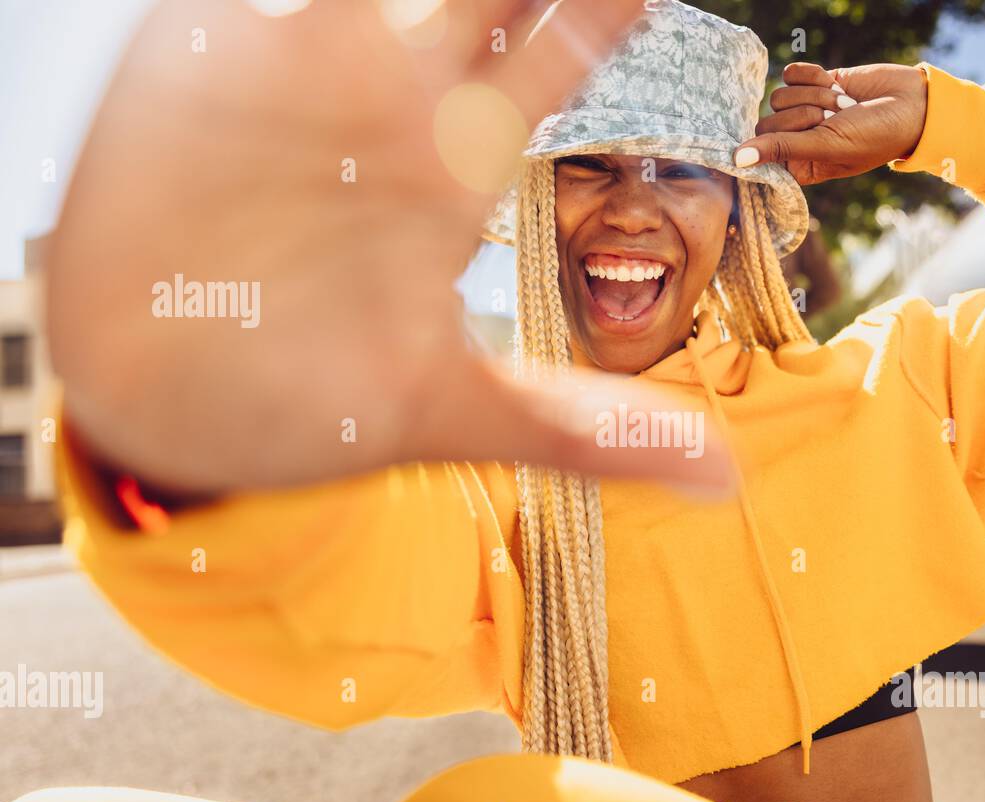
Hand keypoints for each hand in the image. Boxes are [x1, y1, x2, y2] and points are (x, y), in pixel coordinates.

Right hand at [48, 0, 733, 496]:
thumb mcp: (451, 416)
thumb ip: (583, 433)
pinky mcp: (202, 57)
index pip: (559, 54)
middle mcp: (390, 102)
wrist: (164, 403)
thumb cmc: (314, 401)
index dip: (611, 5)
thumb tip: (725, 477)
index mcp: (455, 164)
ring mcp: (298, 70)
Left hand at [735, 62, 927, 185]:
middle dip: (804, 115)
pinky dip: (813, 76)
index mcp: (800, 167)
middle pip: (768, 121)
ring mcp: (804, 110)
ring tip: (843, 103)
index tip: (807, 135)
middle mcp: (798, 140)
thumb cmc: (875, 136)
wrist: (911, 103)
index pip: (762, 152)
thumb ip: (782, 150)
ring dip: (814, 95)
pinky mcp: (812, 84)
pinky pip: (791, 74)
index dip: (778, 141)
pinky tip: (836, 84)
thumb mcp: (828, 146)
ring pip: (778, 95)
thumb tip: (737, 160)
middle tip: (836, 118)